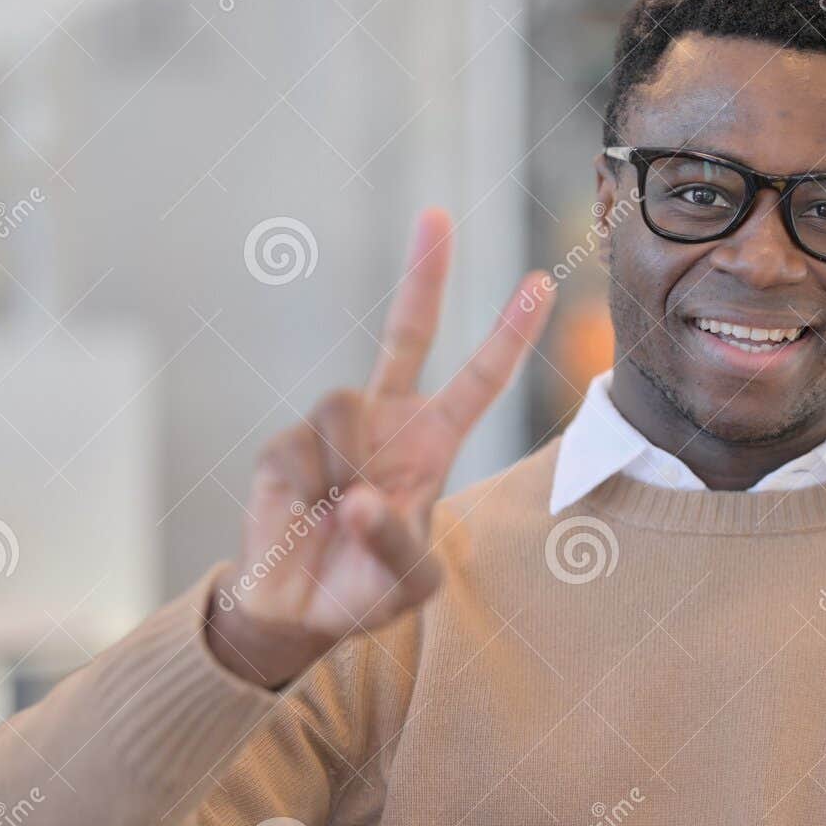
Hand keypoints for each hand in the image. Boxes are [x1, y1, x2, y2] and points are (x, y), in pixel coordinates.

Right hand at [206, 209, 554, 687]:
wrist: (296, 611)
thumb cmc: (364, 590)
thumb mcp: (406, 584)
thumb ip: (396, 543)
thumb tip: (359, 497)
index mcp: (432, 445)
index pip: (479, 381)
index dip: (508, 334)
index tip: (542, 283)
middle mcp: (387, 423)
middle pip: (408, 332)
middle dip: (423, 274)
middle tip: (435, 214)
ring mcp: (334, 429)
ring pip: (343, 402)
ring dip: (345, 463)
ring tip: (340, 513)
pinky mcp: (283, 446)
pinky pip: (298, 448)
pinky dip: (306, 492)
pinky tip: (304, 517)